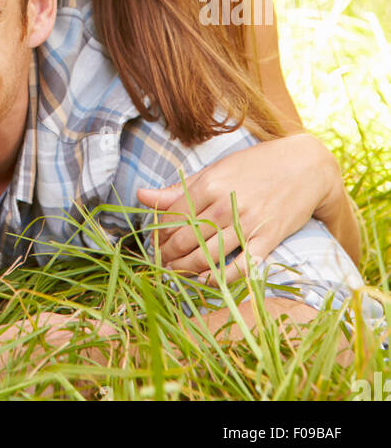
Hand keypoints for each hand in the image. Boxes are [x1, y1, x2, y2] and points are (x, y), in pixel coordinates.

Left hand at [137, 134, 338, 283]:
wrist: (305, 165)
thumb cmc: (256, 165)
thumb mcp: (216, 170)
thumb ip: (181, 189)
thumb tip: (141, 196)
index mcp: (210, 184)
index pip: (172, 217)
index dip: (158, 235)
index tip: (154, 244)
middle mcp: (225, 204)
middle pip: (185, 239)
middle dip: (167, 256)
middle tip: (160, 264)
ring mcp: (248, 223)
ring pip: (207, 255)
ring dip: (185, 269)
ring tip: (175, 274)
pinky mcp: (268, 239)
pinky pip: (241, 267)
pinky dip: (221, 278)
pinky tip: (206, 282)